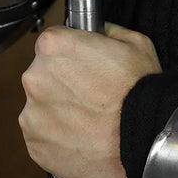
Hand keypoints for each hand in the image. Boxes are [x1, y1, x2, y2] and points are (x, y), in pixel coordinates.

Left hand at [18, 23, 160, 177]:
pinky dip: (58, 138)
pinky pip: (42, 136)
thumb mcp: (134, 41)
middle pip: (43, 74)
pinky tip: (83, 137)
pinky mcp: (35, 146)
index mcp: (54, 46)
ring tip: (89, 120)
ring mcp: (32, 114)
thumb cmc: (140, 90)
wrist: (145, 140)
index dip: (71, 52)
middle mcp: (35, 78)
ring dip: (60, 111)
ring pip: (42, 107)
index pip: (51, 42)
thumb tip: (96, 32)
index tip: (84, 63)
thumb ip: (105, 32)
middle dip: (63, 82)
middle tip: (92, 93)